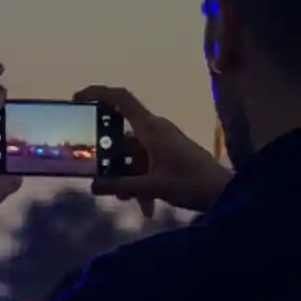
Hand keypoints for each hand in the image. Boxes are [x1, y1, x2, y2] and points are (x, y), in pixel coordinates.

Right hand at [74, 86, 231, 214]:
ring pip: (132, 155)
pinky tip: (146, 207)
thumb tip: (92, 186)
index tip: (76, 99)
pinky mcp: (169, 155)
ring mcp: (163, 142)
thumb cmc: (190, 183)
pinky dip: (141, 182)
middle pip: (121, 136)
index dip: (97, 93)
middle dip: (109, 159)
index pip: (120, 99)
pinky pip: (145, 164)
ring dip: (127, 177)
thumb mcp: (152, 186)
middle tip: (97, 176)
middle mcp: (155, 130)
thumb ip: (120, 185)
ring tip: (126, 199)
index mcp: (151, 128)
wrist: (224, 192)